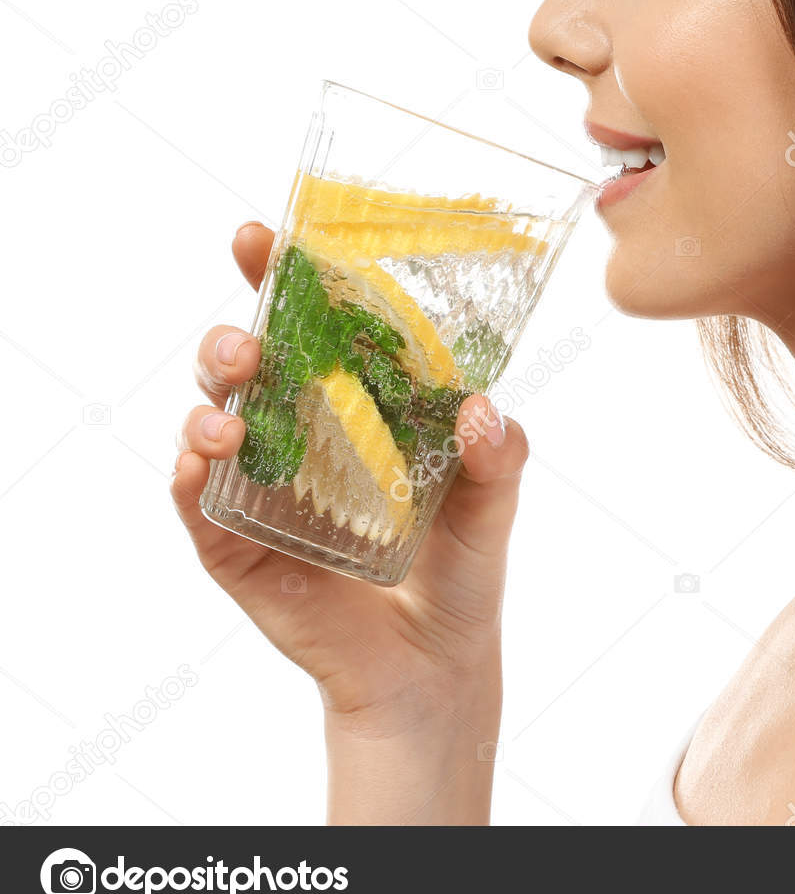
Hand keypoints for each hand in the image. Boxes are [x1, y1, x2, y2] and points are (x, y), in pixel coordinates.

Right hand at [171, 223, 531, 816]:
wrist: (435, 658)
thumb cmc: (463, 559)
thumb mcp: (495, 500)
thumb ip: (501, 455)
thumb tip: (483, 409)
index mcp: (357, 395)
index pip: (311, 319)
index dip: (281, 273)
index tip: (262, 234)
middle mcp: (300, 426)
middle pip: (246, 357)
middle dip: (233, 334)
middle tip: (250, 339)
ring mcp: (261, 482)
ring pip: (211, 417)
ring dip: (210, 401)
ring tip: (232, 409)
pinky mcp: (236, 543)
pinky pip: (199, 502)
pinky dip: (193, 475)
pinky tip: (206, 460)